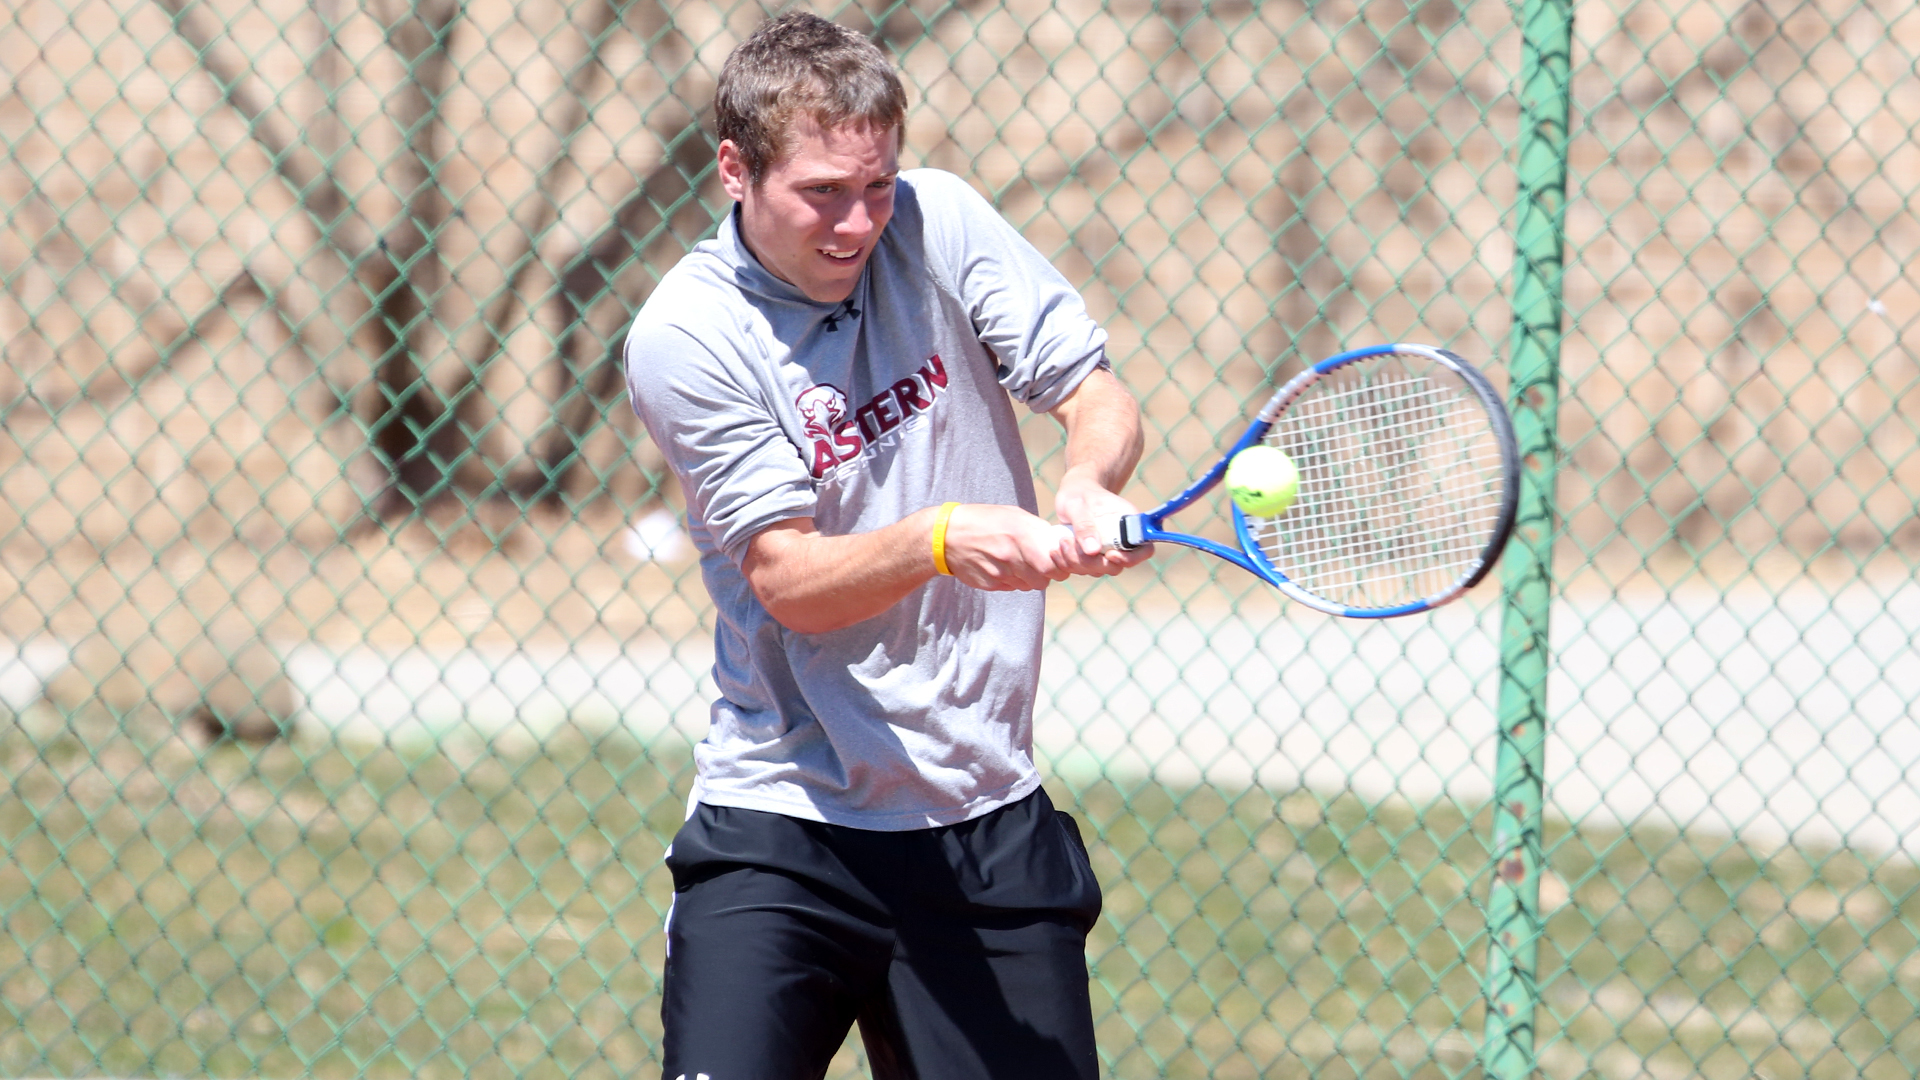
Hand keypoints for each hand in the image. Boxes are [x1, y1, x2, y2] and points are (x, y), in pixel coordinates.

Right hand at [939, 504, 1072, 590]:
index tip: (1057, 561)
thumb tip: (1058, 542)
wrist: (946, 535)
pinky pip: (1011, 587)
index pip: (1052, 565)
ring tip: (1019, 564)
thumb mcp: (1013, 514)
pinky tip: (1003, 566)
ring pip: (1027, 586)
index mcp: (1020, 534)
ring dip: (1029, 578)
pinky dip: (1013, 581)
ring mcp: (998, 572)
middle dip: (1046, 575)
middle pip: (1043, 580)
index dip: (1059, 566)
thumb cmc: (984, 520)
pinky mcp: (989, 584)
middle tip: (1041, 565)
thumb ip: (1036, 529)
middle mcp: (1010, 555)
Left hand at [1053, 468, 1152, 576]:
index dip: (1131, 558)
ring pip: (1099, 570)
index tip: (1110, 554)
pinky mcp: (1093, 557)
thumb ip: (1085, 525)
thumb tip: (1093, 551)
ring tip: (1061, 543)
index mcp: (1130, 523)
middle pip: (1117, 565)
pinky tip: (1055, 551)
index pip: (1144, 549)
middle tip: (1068, 543)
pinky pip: (1084, 569)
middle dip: (1092, 562)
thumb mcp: (1078, 505)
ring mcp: (1108, 550)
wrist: (1073, 493)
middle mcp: (1122, 540)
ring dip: (1077, 563)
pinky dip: (1069, 564)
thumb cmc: (1079, 493)